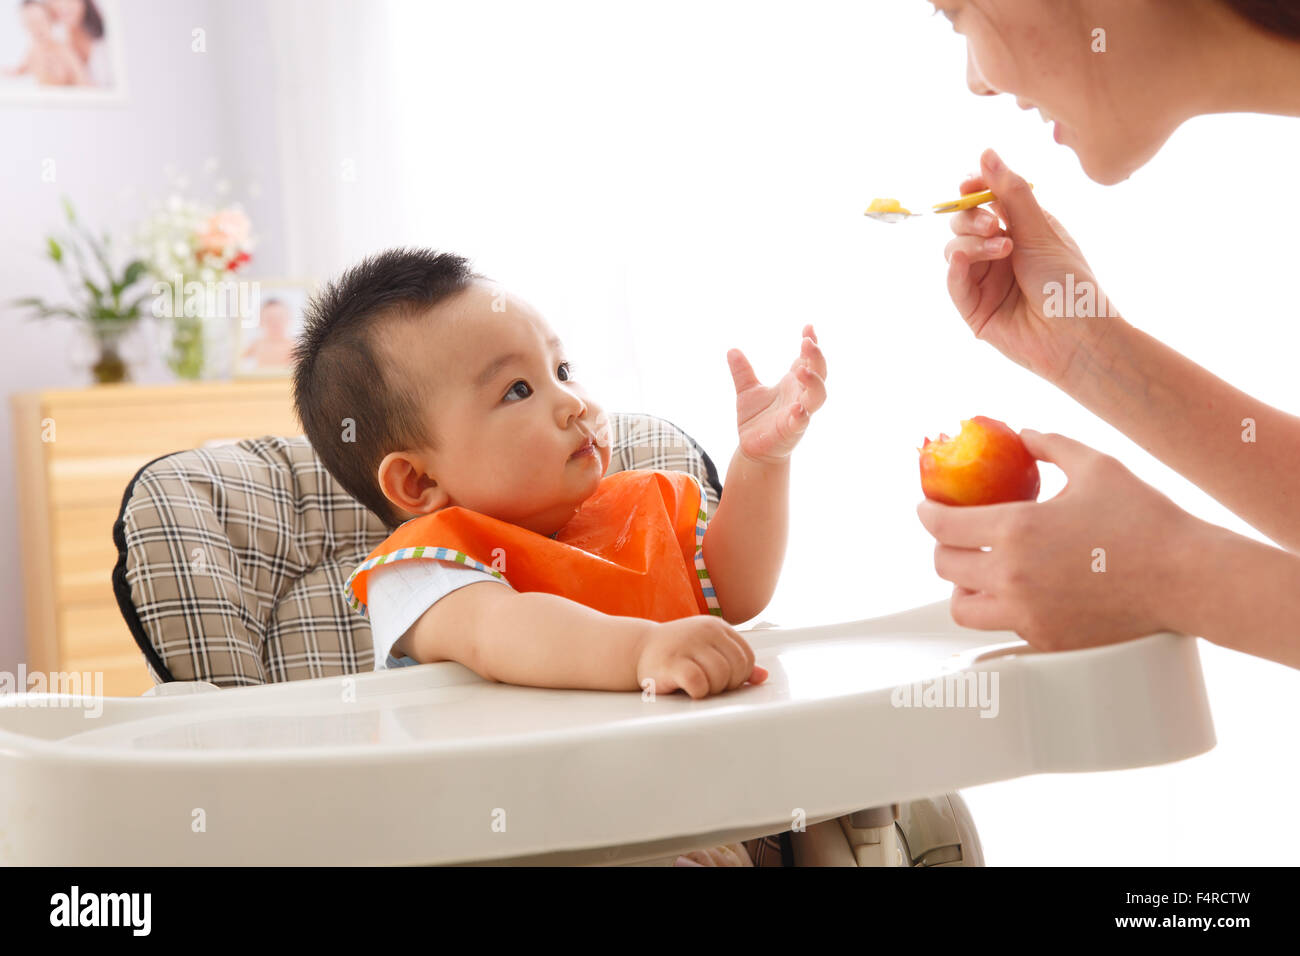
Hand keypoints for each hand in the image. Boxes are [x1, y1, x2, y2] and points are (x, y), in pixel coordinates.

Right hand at [635, 616, 768, 698]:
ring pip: (720, 675)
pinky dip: (698, 692)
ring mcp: (688, 644)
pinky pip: (698, 682)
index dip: (739, 676)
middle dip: (726, 684)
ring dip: (711, 689)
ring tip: (697, 686)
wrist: (637, 650)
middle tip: (708, 685)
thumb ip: (735, 661)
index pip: (747, 657)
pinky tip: (688, 689)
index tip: (722, 680)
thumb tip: (763, 677)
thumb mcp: (709, 651)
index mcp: (717, 627)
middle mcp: (705, 631)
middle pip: (736, 668)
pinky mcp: (671, 662)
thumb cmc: (677, 653)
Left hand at [727, 324, 826, 464]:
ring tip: (803, 369)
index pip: (808, 360)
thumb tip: (731, 350)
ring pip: (818, 396)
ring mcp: (799, 413)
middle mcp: (800, 396)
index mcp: (793, 384)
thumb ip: (742, 372)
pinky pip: (802, 421)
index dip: (811, 344)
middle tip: (808, 342)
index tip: (808, 328)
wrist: (753, 448)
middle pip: (819, 373)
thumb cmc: (756, 420)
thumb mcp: (747, 392)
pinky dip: (802, 414)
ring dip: (814, 382)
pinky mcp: (792, 430)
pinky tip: (797, 407)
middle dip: (816, 358)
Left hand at [916, 429, 1197, 651]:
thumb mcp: (1095, 465)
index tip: (926, 508)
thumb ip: (1050, 444)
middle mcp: (1012, 576)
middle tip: (953, 537)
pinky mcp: (1046, 640)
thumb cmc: (1146, 520)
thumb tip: (1023, 436)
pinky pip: (1001, 628)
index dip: (928, 514)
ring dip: (961, 587)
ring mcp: (1026, 614)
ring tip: (977, 572)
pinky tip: (1015, 594)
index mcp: (1016, 529)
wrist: (1187, 578)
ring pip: (962, 608)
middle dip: (942, 548)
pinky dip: (999, 610)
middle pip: (944, 566)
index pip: (943, 526)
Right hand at [945, 149, 1117, 386]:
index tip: (970, 183)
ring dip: (972, 243)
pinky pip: (954, 282)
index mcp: (1022, 231)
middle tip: (993, 225)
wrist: (1076, 337)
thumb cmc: (1068, 283)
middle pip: (965, 223)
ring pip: (955, 250)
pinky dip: (956, 268)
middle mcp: (1001, 253)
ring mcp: (986, 281)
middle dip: (972, 218)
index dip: (975, 190)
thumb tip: (987, 152)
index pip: (987, 202)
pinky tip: (966, 262)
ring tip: (1001, 249)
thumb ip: (1011, 193)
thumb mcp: (1041, 231)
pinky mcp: (974, 309)